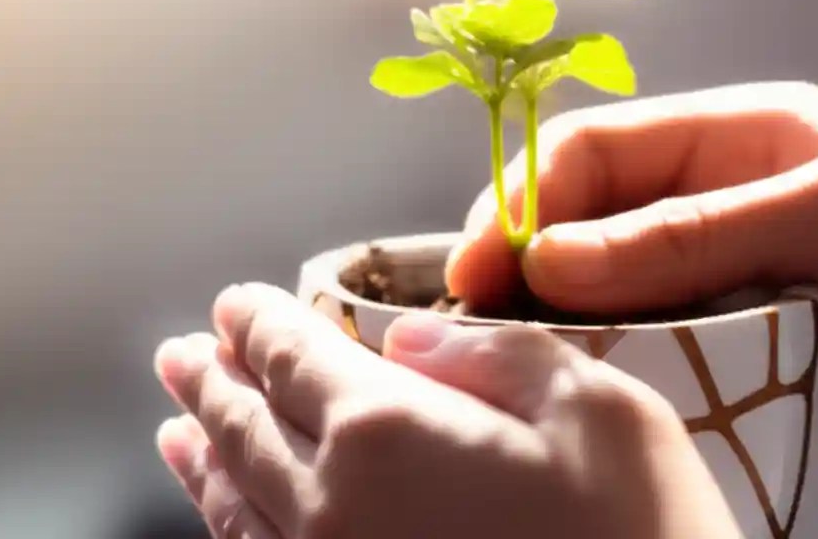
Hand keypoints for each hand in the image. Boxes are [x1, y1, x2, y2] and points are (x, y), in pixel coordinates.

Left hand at [153, 283, 739, 538]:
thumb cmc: (641, 535)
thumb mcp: (597, 408)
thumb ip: (489, 355)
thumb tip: (406, 336)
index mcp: (386, 429)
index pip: (290, 356)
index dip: (256, 322)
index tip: (233, 303)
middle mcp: (335, 505)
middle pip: (246, 426)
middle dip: (210, 382)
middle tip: (180, 355)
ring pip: (237, 499)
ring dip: (202, 452)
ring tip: (176, 426)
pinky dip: (228, 522)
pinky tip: (226, 511)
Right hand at [448, 81, 817, 518]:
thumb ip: (691, 233)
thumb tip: (550, 258)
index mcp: (746, 140)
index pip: (600, 152)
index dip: (526, 200)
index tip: (475, 268)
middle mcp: (726, 212)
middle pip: (590, 232)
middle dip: (527, 275)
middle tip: (476, 330)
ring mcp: (735, 297)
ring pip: (614, 310)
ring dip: (568, 340)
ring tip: (521, 379)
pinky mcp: (749, 373)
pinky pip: (660, 377)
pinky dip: (619, 393)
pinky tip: (593, 417)